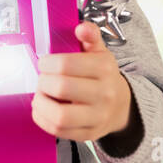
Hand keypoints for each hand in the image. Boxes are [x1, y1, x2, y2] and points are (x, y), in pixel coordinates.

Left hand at [31, 21, 133, 141]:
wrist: (121, 106)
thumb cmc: (103, 77)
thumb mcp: (100, 53)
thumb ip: (91, 36)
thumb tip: (81, 28)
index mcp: (105, 68)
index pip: (66, 64)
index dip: (47, 63)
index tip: (44, 63)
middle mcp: (104, 93)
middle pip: (61, 88)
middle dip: (43, 82)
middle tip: (42, 80)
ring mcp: (97, 116)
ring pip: (59, 115)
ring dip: (41, 104)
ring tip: (40, 96)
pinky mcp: (88, 133)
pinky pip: (59, 131)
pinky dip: (43, 119)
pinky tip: (42, 109)